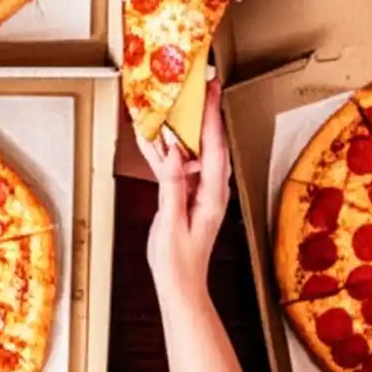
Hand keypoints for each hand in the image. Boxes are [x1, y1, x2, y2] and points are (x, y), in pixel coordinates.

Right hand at [136, 80, 231, 297]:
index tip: (211, 91)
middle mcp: (211, 189)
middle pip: (210, 143)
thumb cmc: (178, 262)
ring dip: (183, 130)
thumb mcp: (172, 223)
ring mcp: (201, 192)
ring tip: (173, 107)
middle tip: (199, 87)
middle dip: (204, 113)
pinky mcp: (188, 195)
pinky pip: (180, 166)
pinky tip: (155, 141)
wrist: (180, 285)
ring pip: (194, 152)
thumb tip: (174, 155)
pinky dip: (168, 152)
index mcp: (213, 195)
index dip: (213, 116)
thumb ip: (173, 187)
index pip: (215, 147)